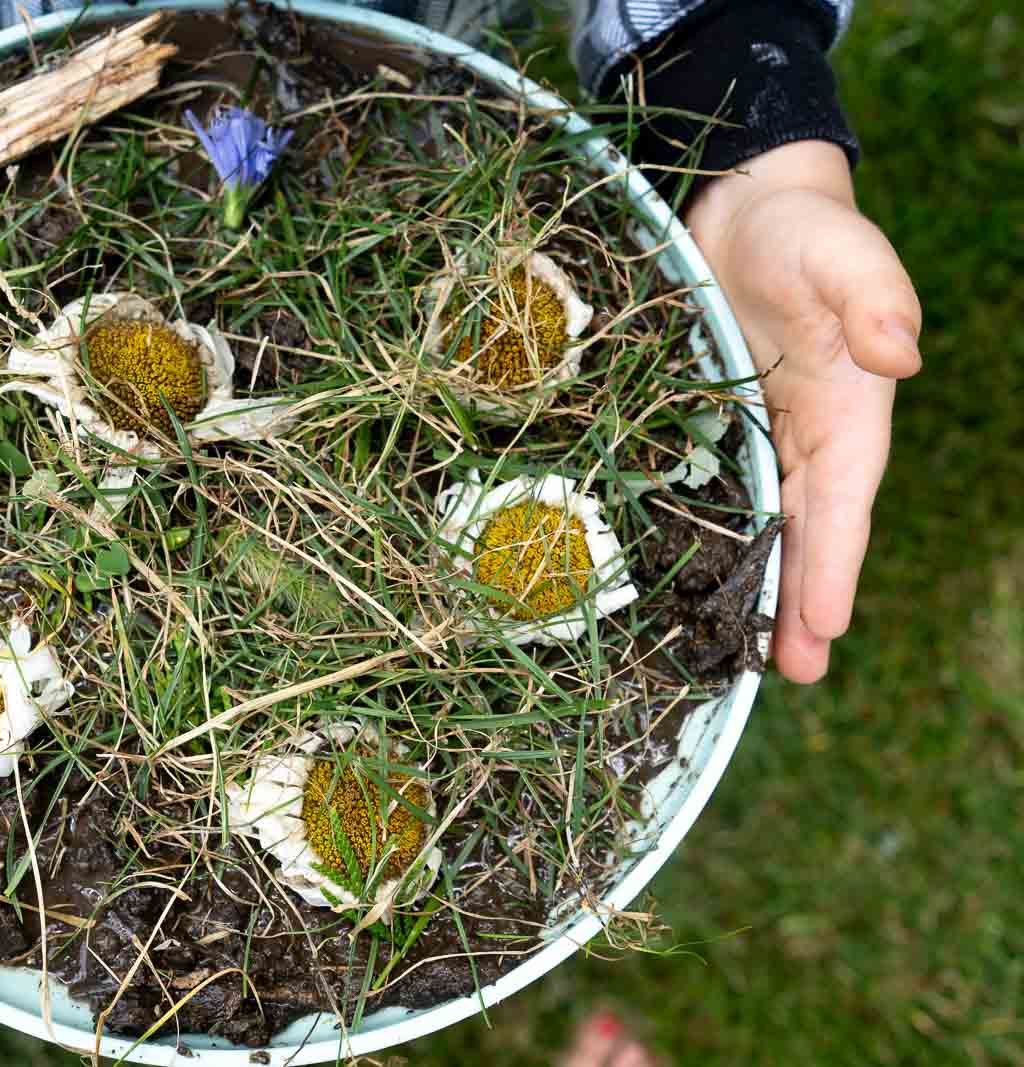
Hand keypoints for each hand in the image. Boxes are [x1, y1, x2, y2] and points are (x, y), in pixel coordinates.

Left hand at [685, 141, 921, 682]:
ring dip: (758, 589)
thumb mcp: (839, 252)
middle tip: (790, 674)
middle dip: (801, 603)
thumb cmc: (802, 229)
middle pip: (807, 531)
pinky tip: (693, 587)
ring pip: (763, 526)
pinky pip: (716, 496)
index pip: (845, 499)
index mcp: (849, 410)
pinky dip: (713, 543)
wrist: (745, 210)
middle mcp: (808, 436)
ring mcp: (760, 437)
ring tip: (744, 660)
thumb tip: (898, 354)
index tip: (828, 625)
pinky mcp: (711, 428)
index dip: (836, 562)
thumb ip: (872, 296)